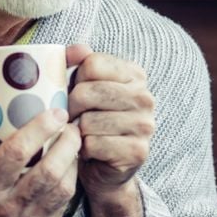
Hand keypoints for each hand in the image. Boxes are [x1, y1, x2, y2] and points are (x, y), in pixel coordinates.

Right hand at [0, 101, 80, 216]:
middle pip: (47, 172)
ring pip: (62, 187)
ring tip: (72, 140)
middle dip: (66, 144)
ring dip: (72, 159)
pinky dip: (71, 177)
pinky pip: (66, 200)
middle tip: (71, 126)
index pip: (17, 153)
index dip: (40, 129)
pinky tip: (69, 162)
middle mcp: (4, 207)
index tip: (57, 112)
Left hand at [67, 45, 155, 201]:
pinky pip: (93, 144)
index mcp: (134, 75)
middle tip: (73, 118)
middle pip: (88, 92)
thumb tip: (78, 49)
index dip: (74, 80)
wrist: (103, 167)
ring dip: (78, 132)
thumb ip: (76, 63)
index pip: (92, 64)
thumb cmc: (90, 121)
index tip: (76, 94)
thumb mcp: (81, 88)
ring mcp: (145, 125)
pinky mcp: (138, 151)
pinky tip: (91, 151)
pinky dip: (84, 150)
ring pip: (88, 121)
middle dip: (71, 108)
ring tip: (84, 135)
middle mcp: (145, 97)